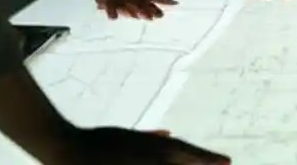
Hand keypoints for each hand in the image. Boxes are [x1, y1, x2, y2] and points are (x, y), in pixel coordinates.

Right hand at [49, 125, 229, 163]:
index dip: (208, 158)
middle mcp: (153, 159)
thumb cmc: (100, 141)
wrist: (69, 150)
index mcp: (154, 147)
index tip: (227, 162)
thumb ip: (149, 138)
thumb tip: (167, 134)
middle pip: (186, 164)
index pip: (189, 153)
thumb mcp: (128, 135)